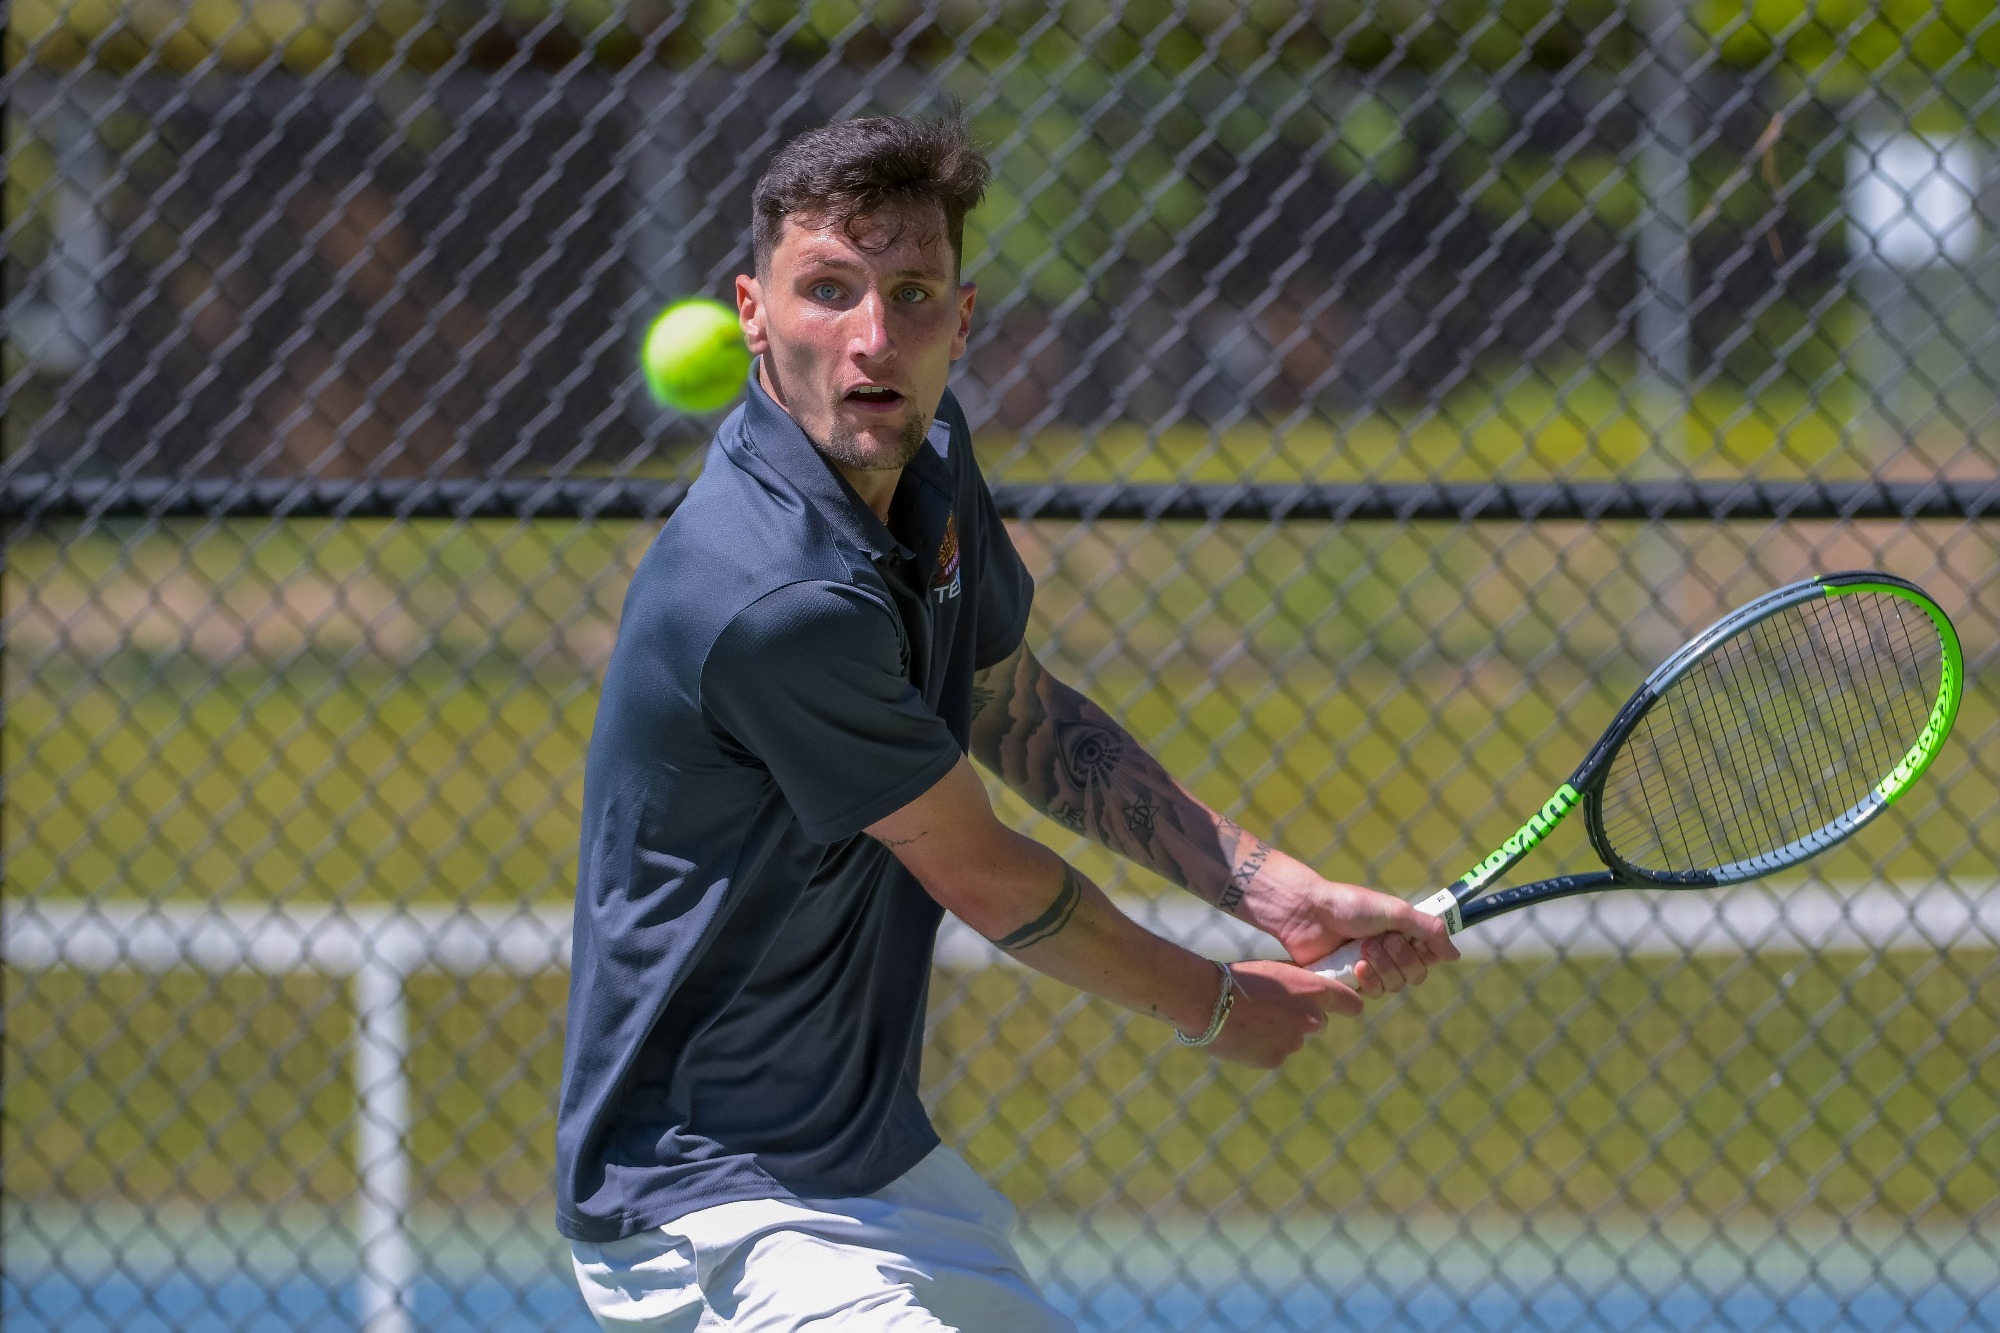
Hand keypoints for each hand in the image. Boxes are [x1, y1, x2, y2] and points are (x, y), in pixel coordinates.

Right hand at [1202, 959, 1354, 1068]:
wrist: (1207, 999)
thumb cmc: (1238, 977)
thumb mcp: (1276, 971)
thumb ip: (1300, 984)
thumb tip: (1312, 992)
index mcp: (1315, 991)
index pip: (1352, 1004)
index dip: (1345, 1004)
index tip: (1339, 1005)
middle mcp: (1312, 1019)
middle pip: (1320, 1023)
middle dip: (1304, 1018)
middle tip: (1275, 1008)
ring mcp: (1294, 1043)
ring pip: (1294, 1039)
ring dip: (1280, 1032)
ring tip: (1250, 1018)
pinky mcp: (1275, 1060)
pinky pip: (1275, 1053)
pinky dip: (1263, 1046)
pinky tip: (1243, 1033)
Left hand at [1248, 864, 1460, 999]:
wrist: (1308, 914)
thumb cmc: (1349, 905)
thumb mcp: (1394, 911)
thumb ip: (1428, 930)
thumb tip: (1455, 955)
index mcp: (1402, 932)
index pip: (1430, 955)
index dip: (1425, 953)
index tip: (1412, 939)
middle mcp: (1389, 952)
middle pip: (1415, 974)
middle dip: (1401, 958)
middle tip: (1380, 940)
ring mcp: (1370, 967)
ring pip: (1396, 985)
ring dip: (1383, 967)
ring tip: (1363, 948)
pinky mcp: (1351, 982)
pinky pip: (1373, 994)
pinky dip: (1368, 980)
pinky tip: (1356, 966)